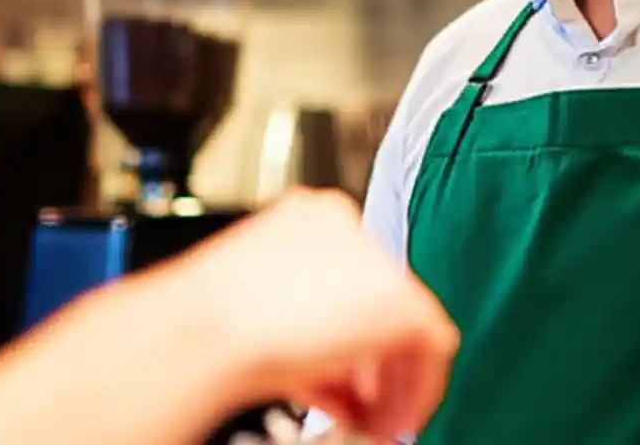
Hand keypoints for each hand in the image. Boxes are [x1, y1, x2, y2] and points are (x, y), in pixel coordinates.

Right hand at [163, 189, 458, 441]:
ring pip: (407, 323)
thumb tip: (336, 379)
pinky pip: (431, 345)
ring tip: (369, 420)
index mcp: (310, 219)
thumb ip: (309, 338)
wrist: (208, 326)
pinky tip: (387, 419)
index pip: (349, 281)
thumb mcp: (263, 317)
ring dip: (388, 380)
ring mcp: (376, 259)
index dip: (349, 340)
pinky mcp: (399, 297)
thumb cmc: (210, 320)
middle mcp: (347, 228)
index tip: (345, 377)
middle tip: (361, 404)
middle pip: (377, 304)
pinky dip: (416, 388)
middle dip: (368, 363)